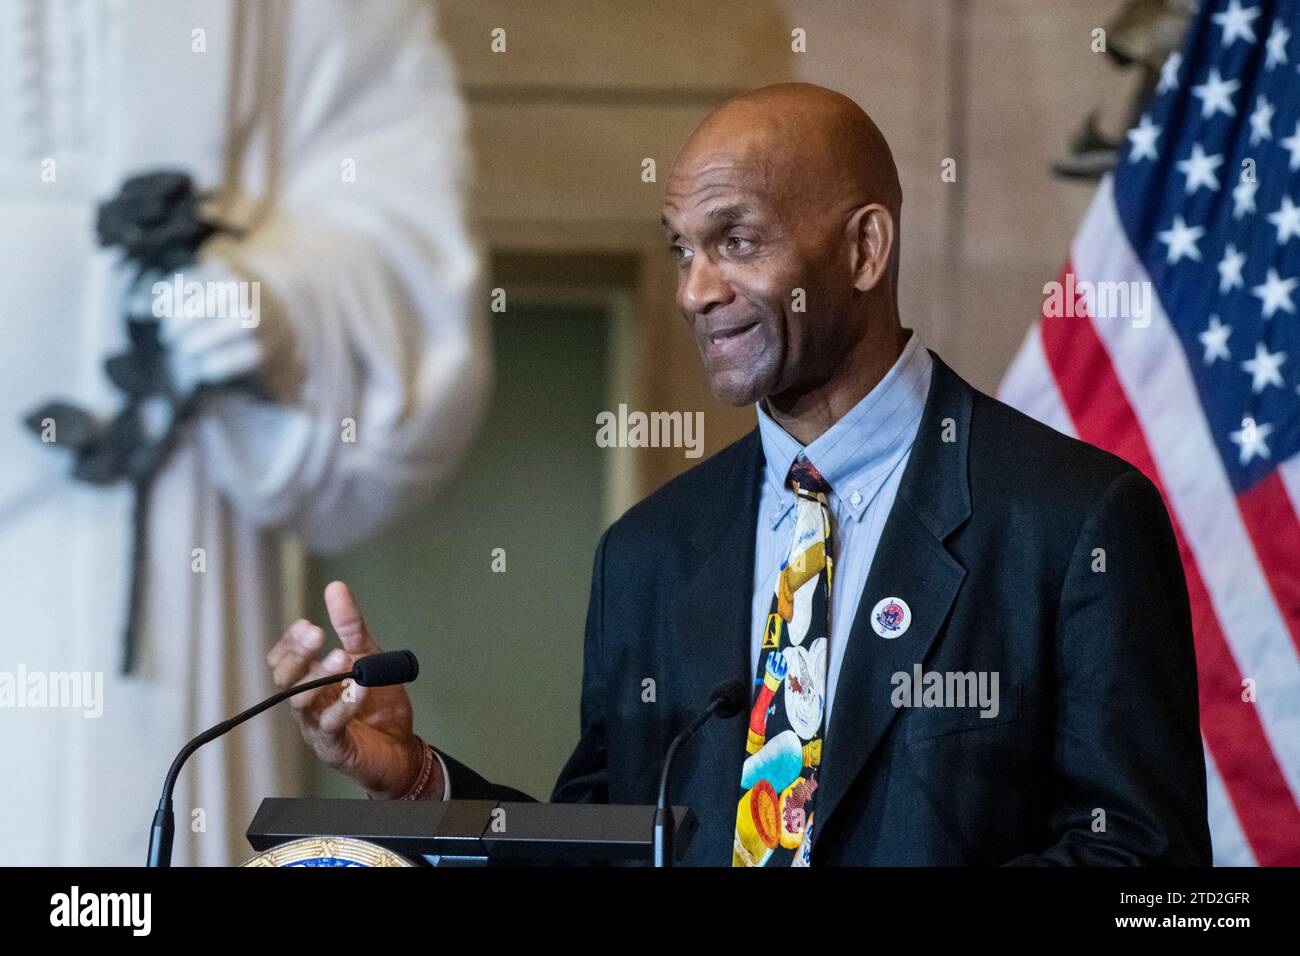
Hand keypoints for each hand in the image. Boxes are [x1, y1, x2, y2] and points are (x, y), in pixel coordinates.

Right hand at [267, 580, 436, 798]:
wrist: (401, 748)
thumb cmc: (378, 704)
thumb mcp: (368, 656)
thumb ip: (351, 626)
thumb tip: (335, 587)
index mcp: (310, 681)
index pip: (282, 661)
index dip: (289, 642)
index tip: (306, 624)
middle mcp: (307, 705)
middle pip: (284, 679)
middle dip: (297, 654)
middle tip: (316, 633)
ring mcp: (316, 727)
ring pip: (300, 703)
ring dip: (319, 677)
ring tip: (341, 658)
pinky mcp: (334, 747)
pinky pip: (330, 726)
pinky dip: (343, 707)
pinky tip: (359, 689)